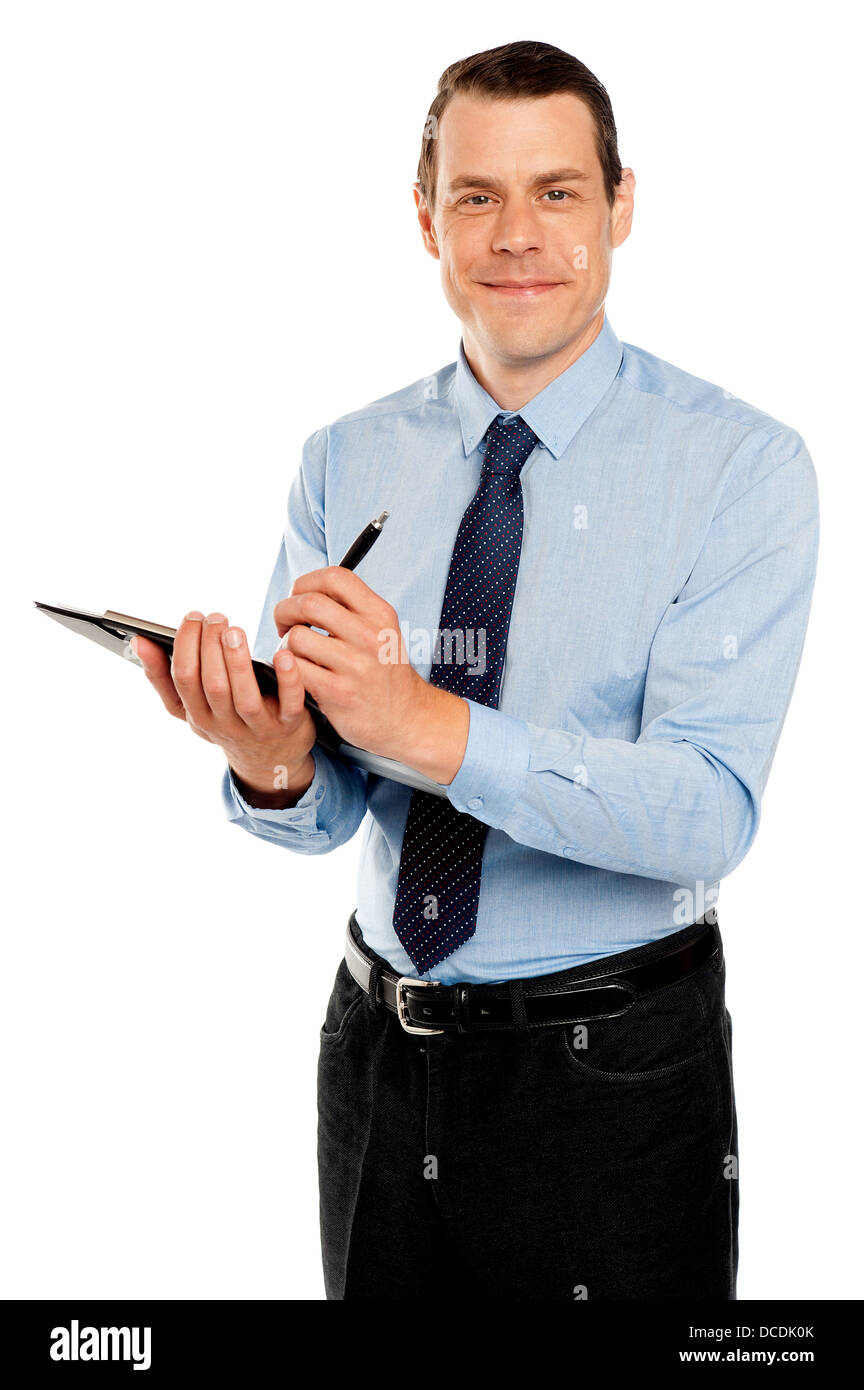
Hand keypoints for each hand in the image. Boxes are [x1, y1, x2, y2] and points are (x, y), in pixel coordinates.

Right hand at [133, 610, 315, 797]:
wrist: (270, 761)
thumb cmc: (226, 720)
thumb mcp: (190, 707)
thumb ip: (163, 677)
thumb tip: (139, 641)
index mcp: (197, 715)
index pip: (183, 679)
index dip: (185, 645)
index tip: (193, 617)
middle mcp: (225, 724)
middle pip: (212, 685)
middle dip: (210, 647)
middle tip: (215, 618)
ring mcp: (258, 727)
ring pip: (244, 697)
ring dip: (238, 662)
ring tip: (234, 630)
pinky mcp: (290, 725)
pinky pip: (289, 702)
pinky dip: (287, 678)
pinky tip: (283, 655)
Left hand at [274, 568, 468, 780]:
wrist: (406, 717)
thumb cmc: (385, 672)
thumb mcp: (382, 630)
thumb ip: (351, 608)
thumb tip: (306, 590)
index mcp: (380, 614)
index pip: (335, 577)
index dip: (305, 582)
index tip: (298, 597)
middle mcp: (370, 636)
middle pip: (310, 603)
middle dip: (285, 611)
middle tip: (284, 625)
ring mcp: (355, 665)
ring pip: (297, 637)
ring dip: (285, 644)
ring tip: (295, 654)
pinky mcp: (338, 693)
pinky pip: (295, 669)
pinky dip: (288, 669)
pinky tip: (298, 673)